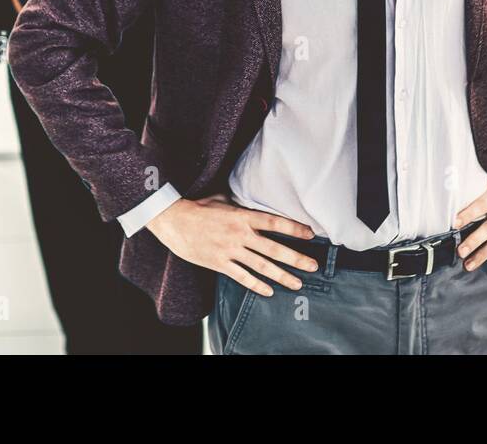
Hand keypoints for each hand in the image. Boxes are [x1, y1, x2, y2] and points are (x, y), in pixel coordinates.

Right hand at [146, 194, 317, 296]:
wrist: (173, 221)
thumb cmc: (199, 207)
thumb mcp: (223, 198)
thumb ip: (240, 201)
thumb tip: (251, 195)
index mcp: (243, 216)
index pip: (275, 222)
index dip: (295, 228)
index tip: (311, 234)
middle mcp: (240, 234)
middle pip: (274, 248)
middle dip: (296, 258)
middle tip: (314, 266)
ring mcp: (230, 250)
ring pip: (261, 266)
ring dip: (282, 276)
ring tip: (298, 283)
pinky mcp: (219, 263)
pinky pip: (241, 277)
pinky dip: (256, 285)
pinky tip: (269, 291)